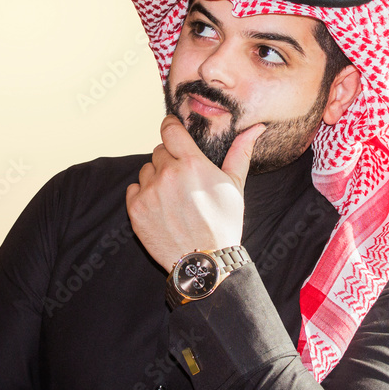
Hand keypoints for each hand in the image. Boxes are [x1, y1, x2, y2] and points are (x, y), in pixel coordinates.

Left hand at [125, 115, 265, 270]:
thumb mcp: (235, 186)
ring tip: (173, 198)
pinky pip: (134, 189)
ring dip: (156, 178)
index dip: (170, 126)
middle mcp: (167, 174)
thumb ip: (240, 153)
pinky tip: (160, 208)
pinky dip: (143, 195)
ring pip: (146, 170)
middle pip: (159, 151)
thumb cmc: (223, 223)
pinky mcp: (135, 209)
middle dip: (169, 160)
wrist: (204, 263)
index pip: (169, 128)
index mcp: (191, 164)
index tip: (172, 130)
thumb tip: (255, 128)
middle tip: (182, 180)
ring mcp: (149, 192)